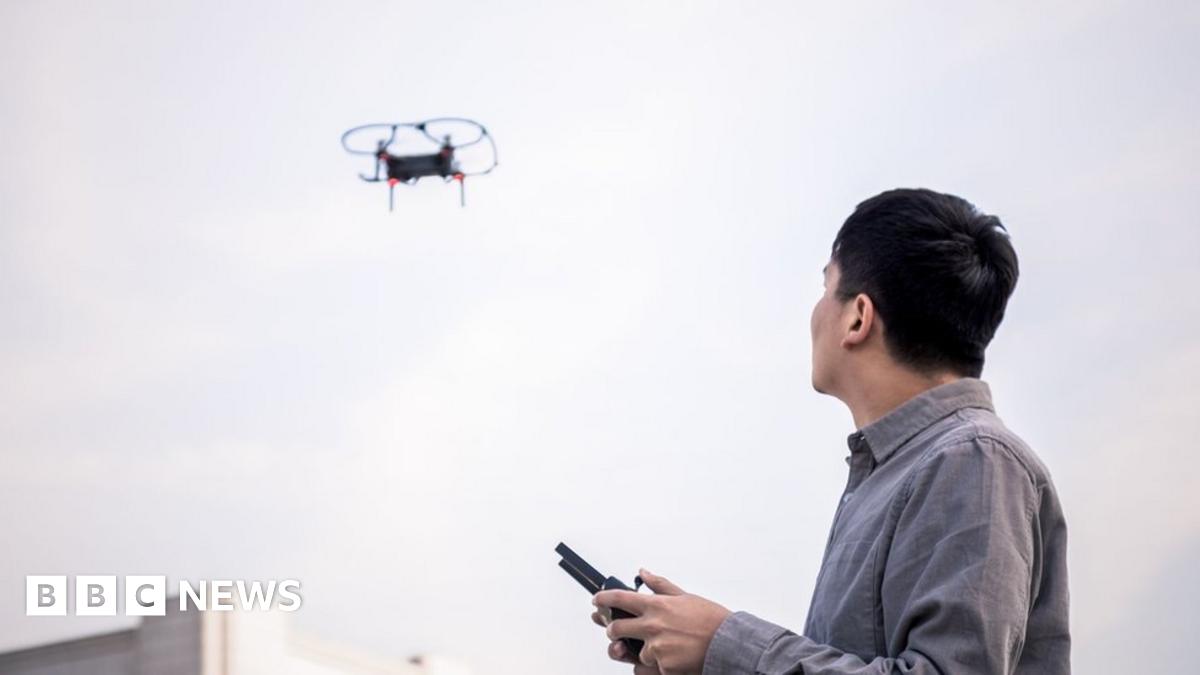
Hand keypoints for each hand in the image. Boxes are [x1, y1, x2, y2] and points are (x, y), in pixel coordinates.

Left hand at [594, 569, 730, 674]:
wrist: (728, 643)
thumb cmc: (710, 619)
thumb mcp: (685, 597)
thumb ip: (660, 585)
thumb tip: (643, 573)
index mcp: (657, 605)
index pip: (621, 598)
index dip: (604, 598)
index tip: (597, 600)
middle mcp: (653, 625)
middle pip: (616, 629)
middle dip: (612, 630)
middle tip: (615, 631)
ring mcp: (656, 648)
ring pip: (636, 652)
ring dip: (645, 650)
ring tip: (666, 645)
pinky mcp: (663, 666)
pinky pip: (651, 668)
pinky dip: (660, 664)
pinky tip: (675, 657)